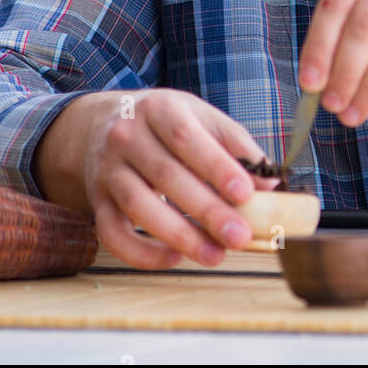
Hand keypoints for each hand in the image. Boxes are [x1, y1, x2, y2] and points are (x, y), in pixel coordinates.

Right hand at [35, 89, 279, 269]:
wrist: (102, 124)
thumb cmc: (166, 123)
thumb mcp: (202, 118)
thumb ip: (237, 147)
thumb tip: (270, 184)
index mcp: (159, 109)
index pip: (186, 137)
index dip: (216, 167)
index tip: (245, 194)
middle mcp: (127, 137)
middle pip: (166, 176)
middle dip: (206, 210)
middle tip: (240, 236)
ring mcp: (108, 170)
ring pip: (138, 206)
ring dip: (179, 235)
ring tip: (215, 255)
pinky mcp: (97, 201)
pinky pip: (113, 232)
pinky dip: (140, 252)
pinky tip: (174, 258)